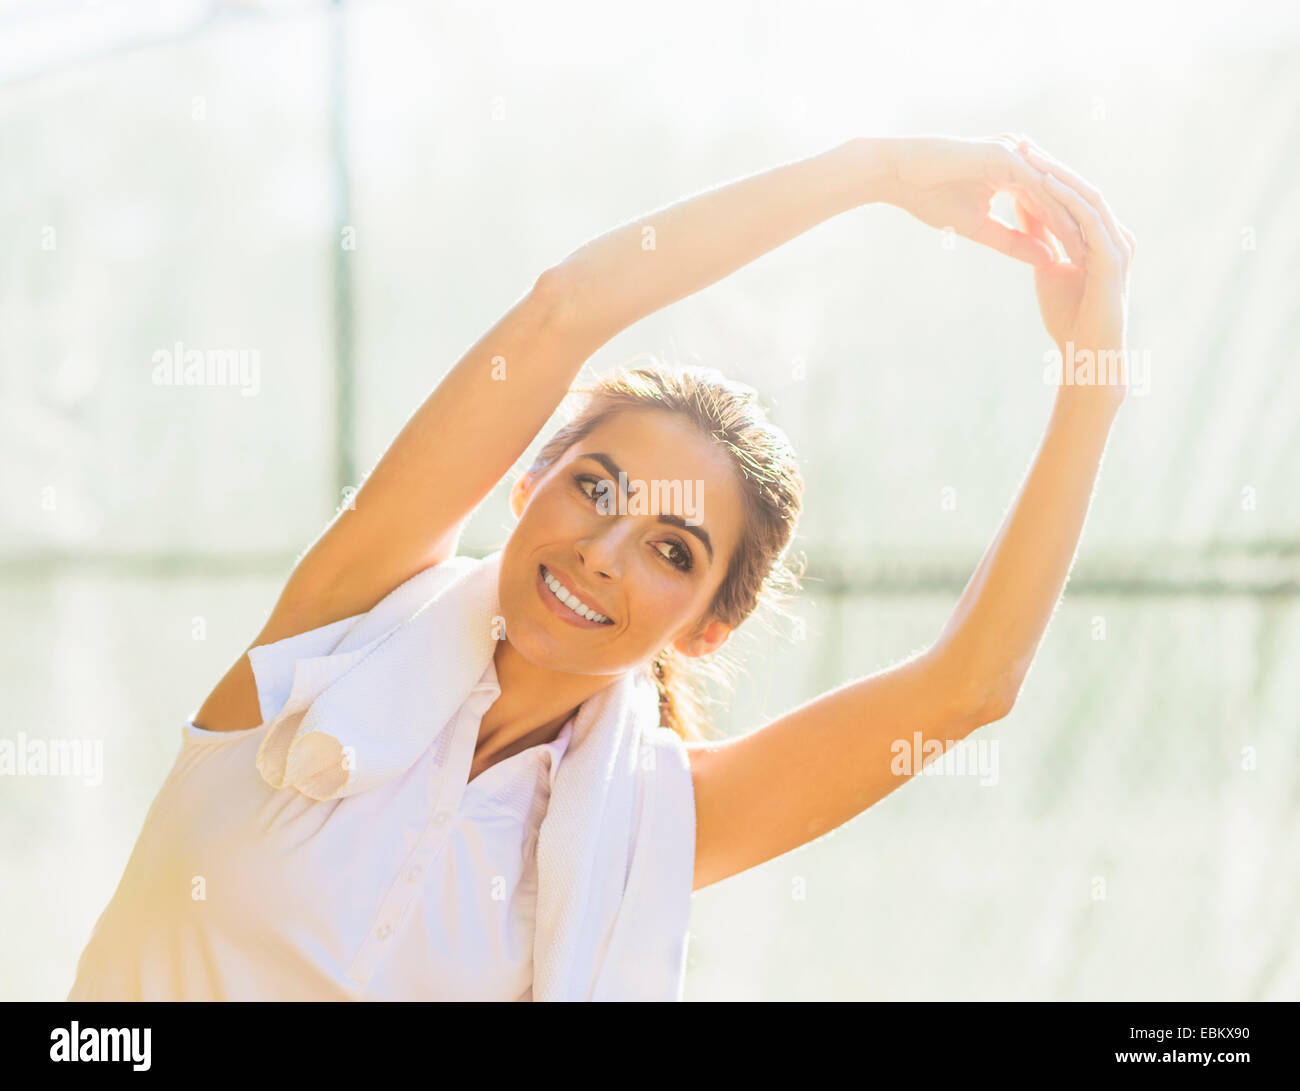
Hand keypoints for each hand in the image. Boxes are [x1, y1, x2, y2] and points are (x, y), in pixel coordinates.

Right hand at [881, 134, 1085, 266]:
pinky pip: (1039, 188)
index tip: (1081, 263)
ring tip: (1090, 252)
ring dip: (1073, 223)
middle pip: (1059, 198)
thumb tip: (1048, 259)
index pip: (1049, 206)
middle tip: (1098, 261)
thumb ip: (1014, 242)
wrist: (900, 174)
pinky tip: (1069, 235)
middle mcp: (1021, 159)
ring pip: (1054, 193)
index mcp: (1014, 172)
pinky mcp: (1008, 155)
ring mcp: (1016, 153)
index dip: (1066, 234)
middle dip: (1078, 230)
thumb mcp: (979, 228)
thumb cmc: (929, 196)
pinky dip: (1055, 212)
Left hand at [1010, 137, 1134, 402]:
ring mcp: (1118, 244)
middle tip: (1021, 142)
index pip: (1072, 195)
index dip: (1045, 173)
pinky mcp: (1114, 258)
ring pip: (1087, 198)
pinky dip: (1068, 200)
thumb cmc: (1068, 316)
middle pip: (1081, 189)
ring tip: (1031, 156)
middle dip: (1051, 165)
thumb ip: (1039, 234)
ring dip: (1058, 176)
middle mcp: (1115, 234)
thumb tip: (1020, 202)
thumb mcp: (1046, 264)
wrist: (1084, 352)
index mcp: (1101, 236)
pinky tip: (1046, 183)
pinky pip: (1089, 219)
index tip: (1016, 155)